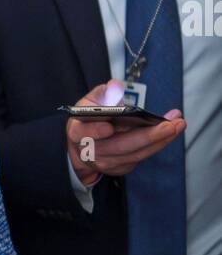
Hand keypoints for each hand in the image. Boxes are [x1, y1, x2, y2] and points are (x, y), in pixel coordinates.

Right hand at [66, 80, 185, 184]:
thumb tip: (115, 87)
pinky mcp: (119, 167)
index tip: (109, 127)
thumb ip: (104, 93)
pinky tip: (171, 132)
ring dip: (159, 140)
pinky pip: (140, 157)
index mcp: (78, 131)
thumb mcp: (91, 102)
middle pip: (118, 147)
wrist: (83, 146)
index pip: (82, 132)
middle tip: (169, 125)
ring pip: (134, 154)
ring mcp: (105, 162)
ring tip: (178, 125)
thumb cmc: (89, 119)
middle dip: (146, 136)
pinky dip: (158, 145)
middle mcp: (90, 151)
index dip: (94, 131)